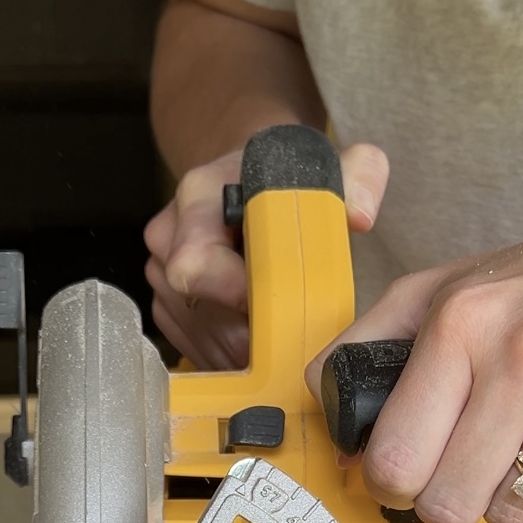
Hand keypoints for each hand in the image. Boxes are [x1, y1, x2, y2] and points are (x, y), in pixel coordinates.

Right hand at [144, 140, 389, 370]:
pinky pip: (198, 351)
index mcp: (197, 198)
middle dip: (252, 331)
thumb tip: (360, 215)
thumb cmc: (284, 179)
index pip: (195, 263)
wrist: (243, 181)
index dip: (236, 294)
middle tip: (296, 330)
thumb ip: (358, 175)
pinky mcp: (167, 312)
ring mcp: (161, 279)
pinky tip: (262, 338)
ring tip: (283, 330)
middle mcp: (167, 239)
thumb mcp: (328, 165)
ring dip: (246, 349)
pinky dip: (234, 357)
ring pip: (203, 339)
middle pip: (203, 313)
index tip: (278, 303)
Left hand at [309, 213, 522, 522]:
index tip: (405, 471)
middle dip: (450, 497)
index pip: (395, 461)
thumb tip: (323, 405)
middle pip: (448, 505)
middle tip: (467, 465)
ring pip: (512, 515)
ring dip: (510, 495)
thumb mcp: (451, 285)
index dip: (391, 481)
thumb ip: (371, 343)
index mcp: (465, 321)